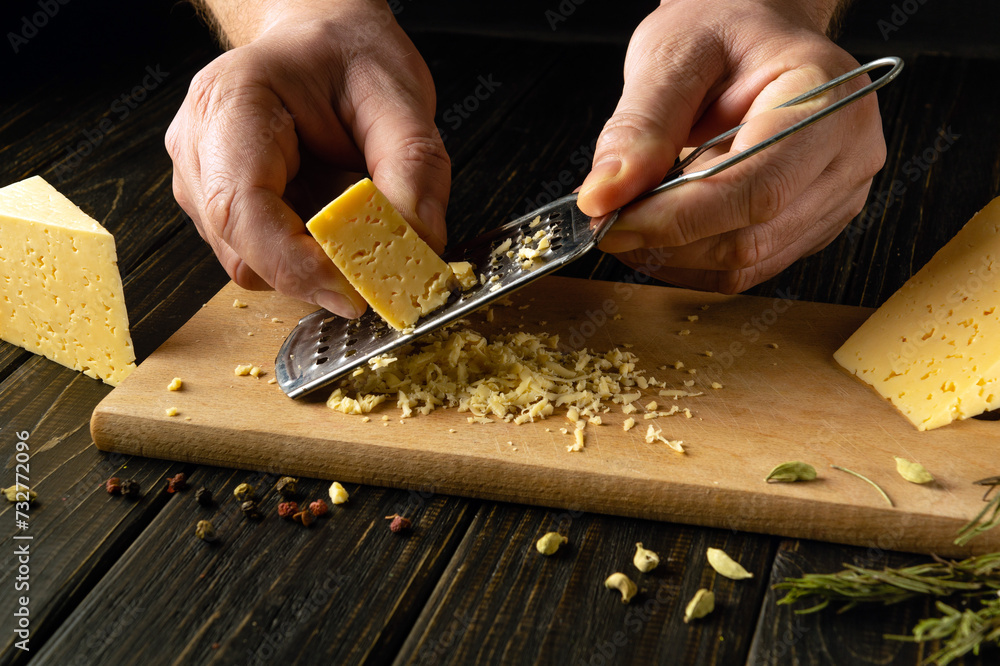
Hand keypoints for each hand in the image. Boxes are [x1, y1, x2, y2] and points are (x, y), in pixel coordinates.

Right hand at [165, 0, 449, 316]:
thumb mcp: (400, 97)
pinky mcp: (215, 207)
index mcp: (231, 103)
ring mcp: (198, 180)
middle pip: (245, 251)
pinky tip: (327, 214)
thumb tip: (417, 242)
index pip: (243, 209)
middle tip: (378, 264)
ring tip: (349, 212)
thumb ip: (414, 168)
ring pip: (252, 264)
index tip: (355, 291)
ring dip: (311, 261)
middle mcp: (199, 146)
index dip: (297, 265)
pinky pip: (260, 258)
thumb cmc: (347, 58)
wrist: (318, 41)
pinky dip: (305, 254)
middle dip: (315, 270)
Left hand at [577, 0, 885, 292]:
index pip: (753, 188)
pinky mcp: (812, 226)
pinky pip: (747, 267)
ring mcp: (837, 198)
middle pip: (749, 238)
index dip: (676, 219)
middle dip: (664, 241)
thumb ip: (639, 126)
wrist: (755, 31)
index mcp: (828, 98)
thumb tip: (605, 197)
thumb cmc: (724, 29)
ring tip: (631, 216)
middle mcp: (847, 155)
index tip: (611, 221)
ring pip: (745, 264)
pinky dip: (691, 259)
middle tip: (605, 220)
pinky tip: (662, 227)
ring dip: (672, 256)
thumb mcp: (671, 53)